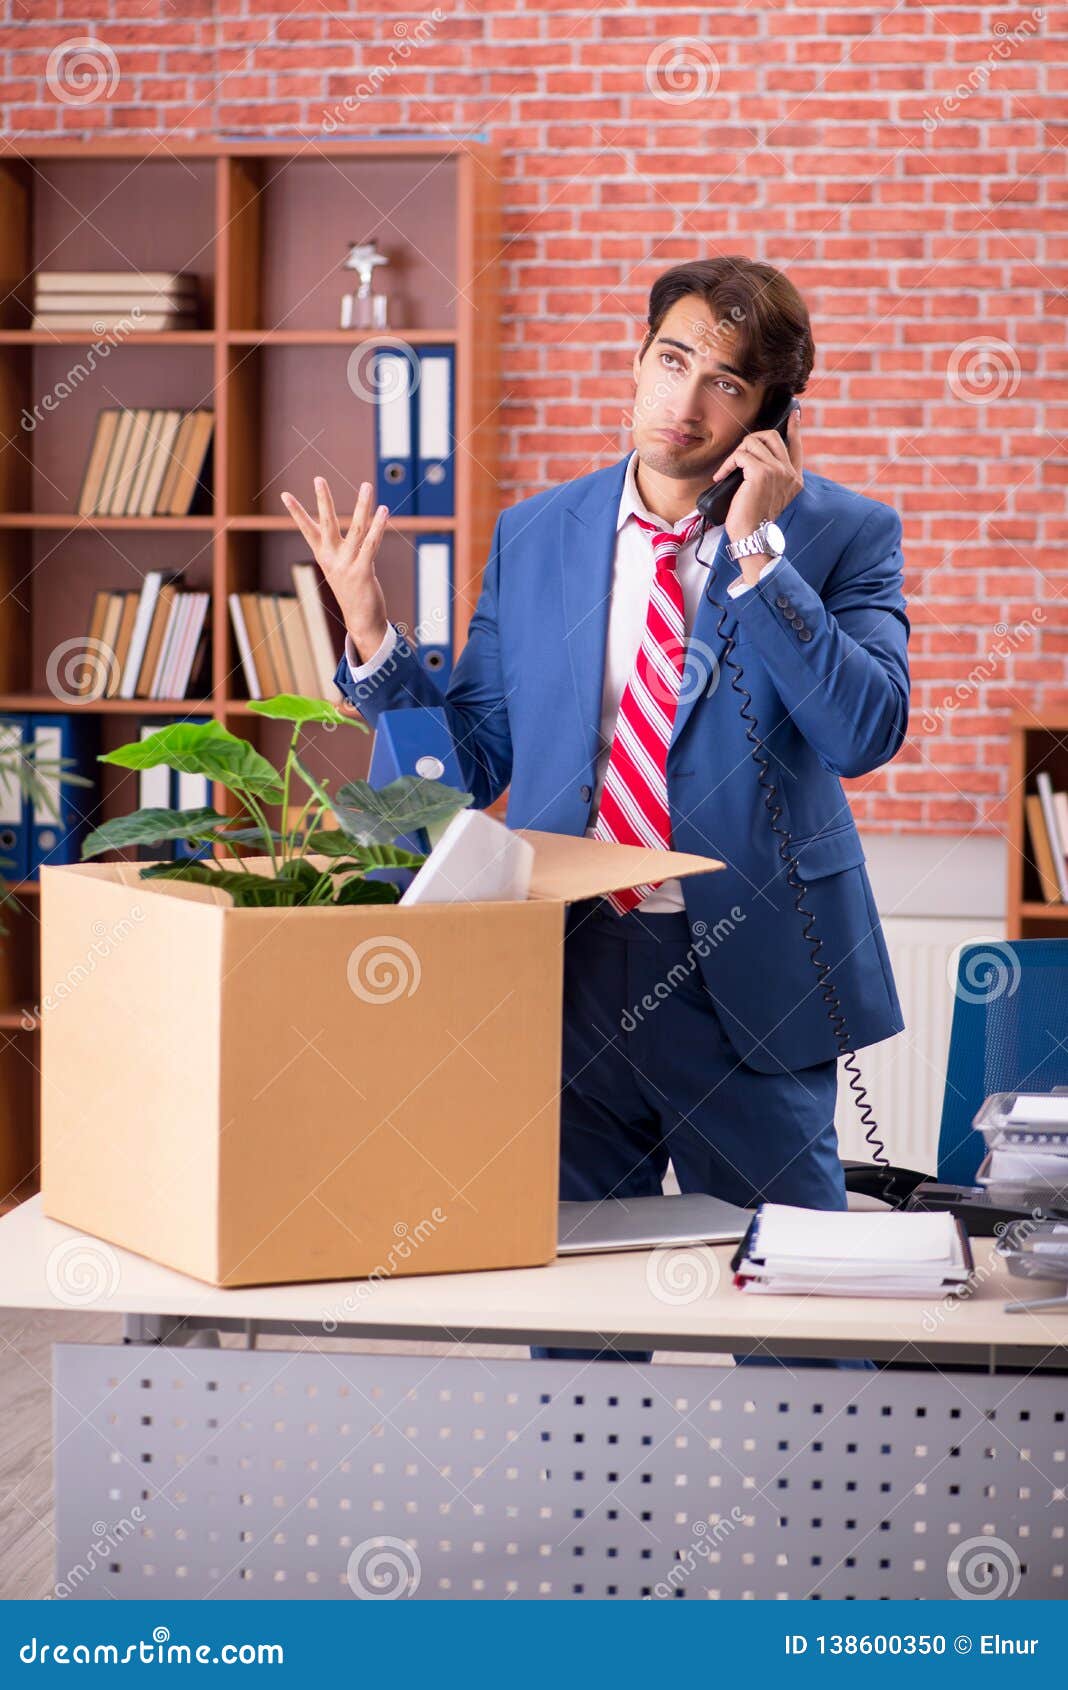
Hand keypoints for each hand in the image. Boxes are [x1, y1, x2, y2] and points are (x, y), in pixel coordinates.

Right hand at [281, 478, 389, 657]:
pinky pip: (371, 544)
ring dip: (362, 505)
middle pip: (326, 523)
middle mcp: (332, 558)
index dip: (296, 512)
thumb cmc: (353, 591)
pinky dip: (377, 526)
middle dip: (323, 500)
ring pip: (355, 529)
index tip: (284, 494)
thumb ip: (346, 547)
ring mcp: (346, 565)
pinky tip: (383, 510)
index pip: (307, 529)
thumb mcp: (342, 567)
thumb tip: (358, 528)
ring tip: (367, 485)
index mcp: (324, 556)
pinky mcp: (362, 572)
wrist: (361, 620)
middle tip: (318, 478)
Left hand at [710, 405, 803, 581]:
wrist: (752, 536)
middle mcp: (789, 473)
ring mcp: (778, 471)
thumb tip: (754, 457)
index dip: (794, 428)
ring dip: (736, 455)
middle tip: (738, 457)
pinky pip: (741, 455)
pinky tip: (721, 476)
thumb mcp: (768, 496)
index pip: (797, 446)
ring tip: (727, 471)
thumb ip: (770, 476)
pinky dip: (727, 463)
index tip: (794, 414)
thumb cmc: (753, 520)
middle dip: (750, 440)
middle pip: (772, 436)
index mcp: (794, 479)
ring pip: (753, 442)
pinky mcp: (762, 473)